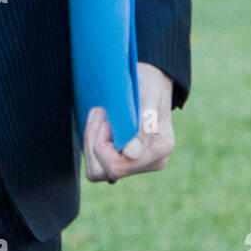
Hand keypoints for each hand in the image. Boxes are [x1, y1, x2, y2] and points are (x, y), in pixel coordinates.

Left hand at [83, 62, 174, 182]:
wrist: (151, 79)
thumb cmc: (150, 83)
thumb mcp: (148, 96)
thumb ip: (144, 124)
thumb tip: (132, 154)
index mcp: (159, 150)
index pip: (116, 166)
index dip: (101, 143)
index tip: (105, 116)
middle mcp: (151, 162)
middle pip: (105, 172)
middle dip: (93, 142)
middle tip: (100, 113)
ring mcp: (137, 163)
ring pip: (98, 171)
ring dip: (91, 142)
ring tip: (100, 116)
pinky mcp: (124, 159)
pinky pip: (98, 164)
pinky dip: (93, 144)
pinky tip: (102, 123)